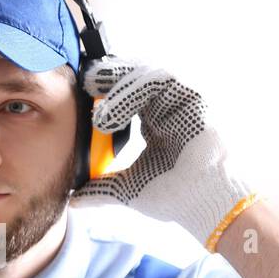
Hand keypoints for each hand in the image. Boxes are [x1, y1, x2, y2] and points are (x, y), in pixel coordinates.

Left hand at [70, 55, 257, 249]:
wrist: (205, 203)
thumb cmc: (176, 197)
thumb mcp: (128, 189)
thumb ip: (101, 189)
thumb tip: (72, 200)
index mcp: (154, 124)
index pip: (126, 96)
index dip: (104, 91)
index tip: (82, 93)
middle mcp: (168, 108)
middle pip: (134, 78)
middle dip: (108, 76)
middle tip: (85, 82)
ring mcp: (181, 101)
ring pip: (145, 74)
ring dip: (117, 83)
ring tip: (96, 100)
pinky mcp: (193, 97)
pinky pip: (161, 79)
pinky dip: (134, 89)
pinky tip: (113, 113)